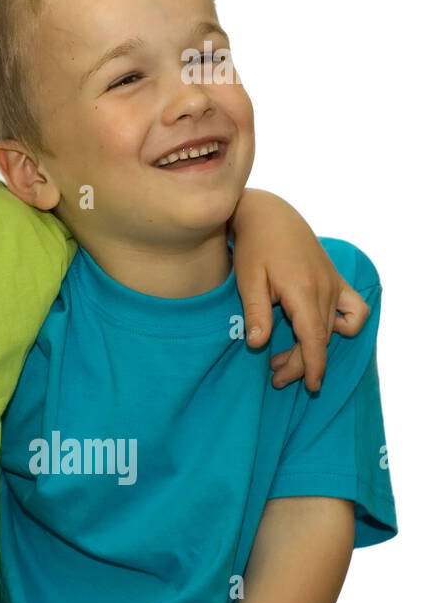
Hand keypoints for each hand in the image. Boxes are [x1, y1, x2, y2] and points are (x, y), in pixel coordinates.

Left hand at [231, 190, 369, 391]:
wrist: (270, 216)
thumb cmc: (254, 247)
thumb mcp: (248, 280)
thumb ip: (256, 312)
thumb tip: (258, 344)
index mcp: (303, 292)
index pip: (314, 338)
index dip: (312, 365)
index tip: (310, 386)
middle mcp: (325, 290)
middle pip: (320, 338)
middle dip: (300, 363)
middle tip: (276, 378)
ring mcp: (334, 284)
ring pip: (331, 328)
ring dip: (312, 349)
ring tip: (283, 361)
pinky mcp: (336, 280)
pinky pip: (354, 308)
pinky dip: (346, 324)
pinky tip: (322, 330)